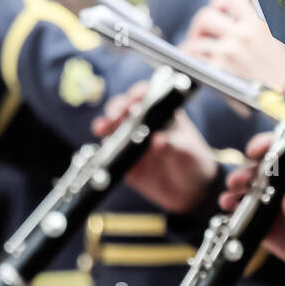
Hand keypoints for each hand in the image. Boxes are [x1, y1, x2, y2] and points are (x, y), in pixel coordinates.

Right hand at [92, 83, 217, 213]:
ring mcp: (131, 140)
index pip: (148, 95)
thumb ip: (174, 146)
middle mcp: (143, 122)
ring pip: (112, 127)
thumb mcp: (188, 153)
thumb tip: (159, 141)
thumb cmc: (193, 163)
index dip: (140, 93)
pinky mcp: (123, 160)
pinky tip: (91, 152)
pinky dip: (98, 152)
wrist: (189, 192)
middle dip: (118, 108)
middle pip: (124, 107)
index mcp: (163, 112)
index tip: (136, 97)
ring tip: (102, 128)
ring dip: (104, 124)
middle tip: (116, 116)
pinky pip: (107, 154)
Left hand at [180, 0, 284, 86]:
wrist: (284, 96)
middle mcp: (243, 35)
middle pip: (205, 17)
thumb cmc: (280, 70)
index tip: (216, 10)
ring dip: (193, 44)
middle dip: (200, 25)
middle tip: (201, 34)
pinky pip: (193, 58)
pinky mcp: (219, 70)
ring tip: (197, 50)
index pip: (228, 0)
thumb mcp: (275, 36)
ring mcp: (229, 52)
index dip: (218, 4)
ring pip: (196, 40)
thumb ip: (258, 20)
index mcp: (257, 23)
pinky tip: (194, 60)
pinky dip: (189, 58)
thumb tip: (240, 8)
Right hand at [218, 131, 284, 273]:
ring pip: (246, 187)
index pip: (281, 150)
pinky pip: (240, 210)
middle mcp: (281, 182)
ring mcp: (268, 200)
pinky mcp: (260, 220)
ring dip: (236, 187)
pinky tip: (228, 205)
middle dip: (246, 172)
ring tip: (230, 195)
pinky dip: (231, 206)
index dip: (266, 146)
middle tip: (240, 181)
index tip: (253, 151)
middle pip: (258, 168)